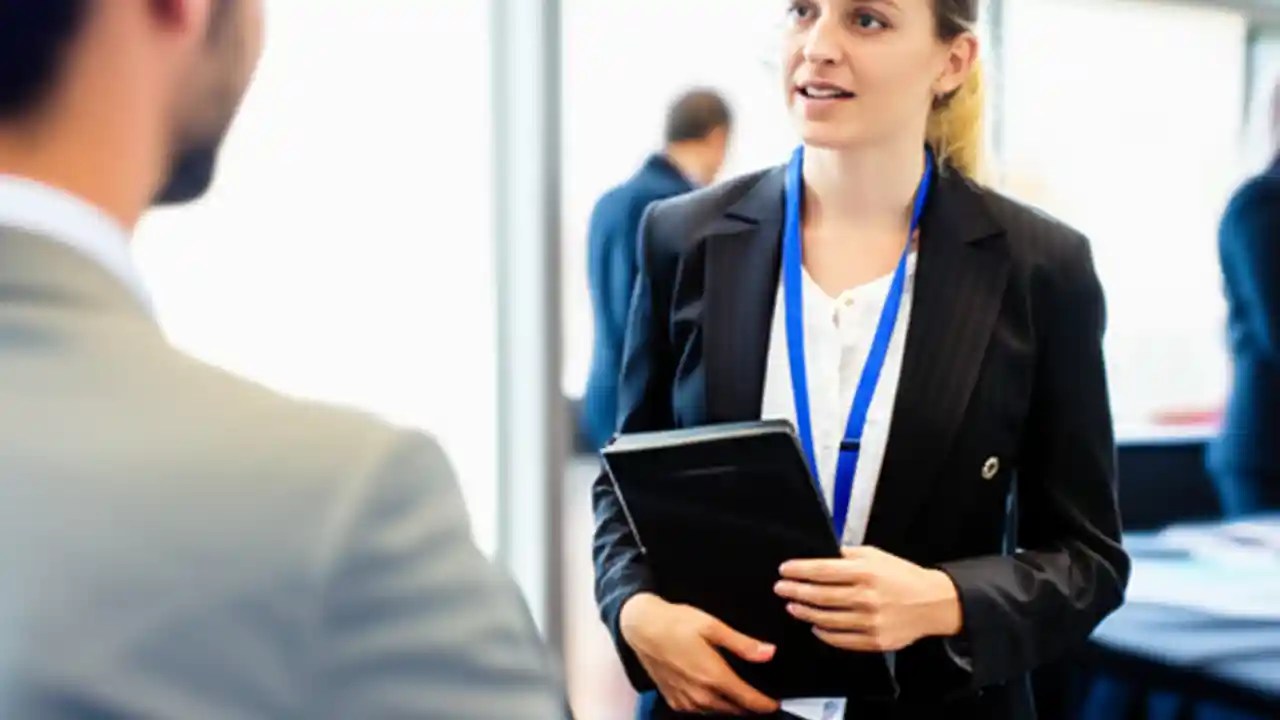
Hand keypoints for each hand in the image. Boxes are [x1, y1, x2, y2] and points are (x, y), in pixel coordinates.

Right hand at [619, 593, 780, 715]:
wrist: (640, 626)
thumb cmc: (674, 622)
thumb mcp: (712, 626)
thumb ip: (743, 644)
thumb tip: (769, 653)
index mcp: (714, 677)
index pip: (748, 701)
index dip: (765, 705)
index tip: (774, 704)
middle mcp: (700, 695)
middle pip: (734, 711)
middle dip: (748, 707)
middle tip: (758, 699)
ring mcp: (685, 700)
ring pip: (716, 713)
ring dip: (730, 708)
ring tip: (739, 697)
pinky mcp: (673, 699)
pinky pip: (698, 711)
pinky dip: (710, 707)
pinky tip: (712, 695)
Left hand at [775, 546, 962, 652]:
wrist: (934, 603)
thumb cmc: (904, 576)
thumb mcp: (878, 555)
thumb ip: (849, 555)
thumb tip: (823, 554)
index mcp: (866, 572)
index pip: (823, 570)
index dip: (800, 570)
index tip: (784, 570)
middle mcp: (866, 597)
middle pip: (821, 596)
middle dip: (796, 591)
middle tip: (781, 589)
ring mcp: (870, 621)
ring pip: (827, 619)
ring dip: (805, 613)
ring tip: (793, 607)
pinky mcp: (875, 640)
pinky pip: (842, 639)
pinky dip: (824, 634)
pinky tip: (815, 627)